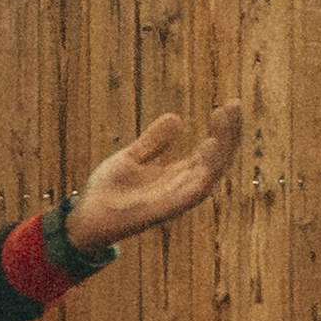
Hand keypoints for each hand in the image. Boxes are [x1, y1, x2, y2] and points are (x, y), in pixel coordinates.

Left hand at [65, 99, 241, 252]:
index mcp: (177, 175)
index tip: (229, 104)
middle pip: (217, 160)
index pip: (209, 152)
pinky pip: (193, 190)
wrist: (85, 216)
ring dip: (223, 146)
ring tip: (225, 117)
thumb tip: (176, 118)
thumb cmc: (108, 192)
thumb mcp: (131, 157)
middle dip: (229, 133)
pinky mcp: (165, 209)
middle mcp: (182, 187)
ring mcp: (176, 199)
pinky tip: (210, 145)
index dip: (222, 130)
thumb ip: (153, 142)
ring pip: (212, 172)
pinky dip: (205, 170)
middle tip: (235, 104)